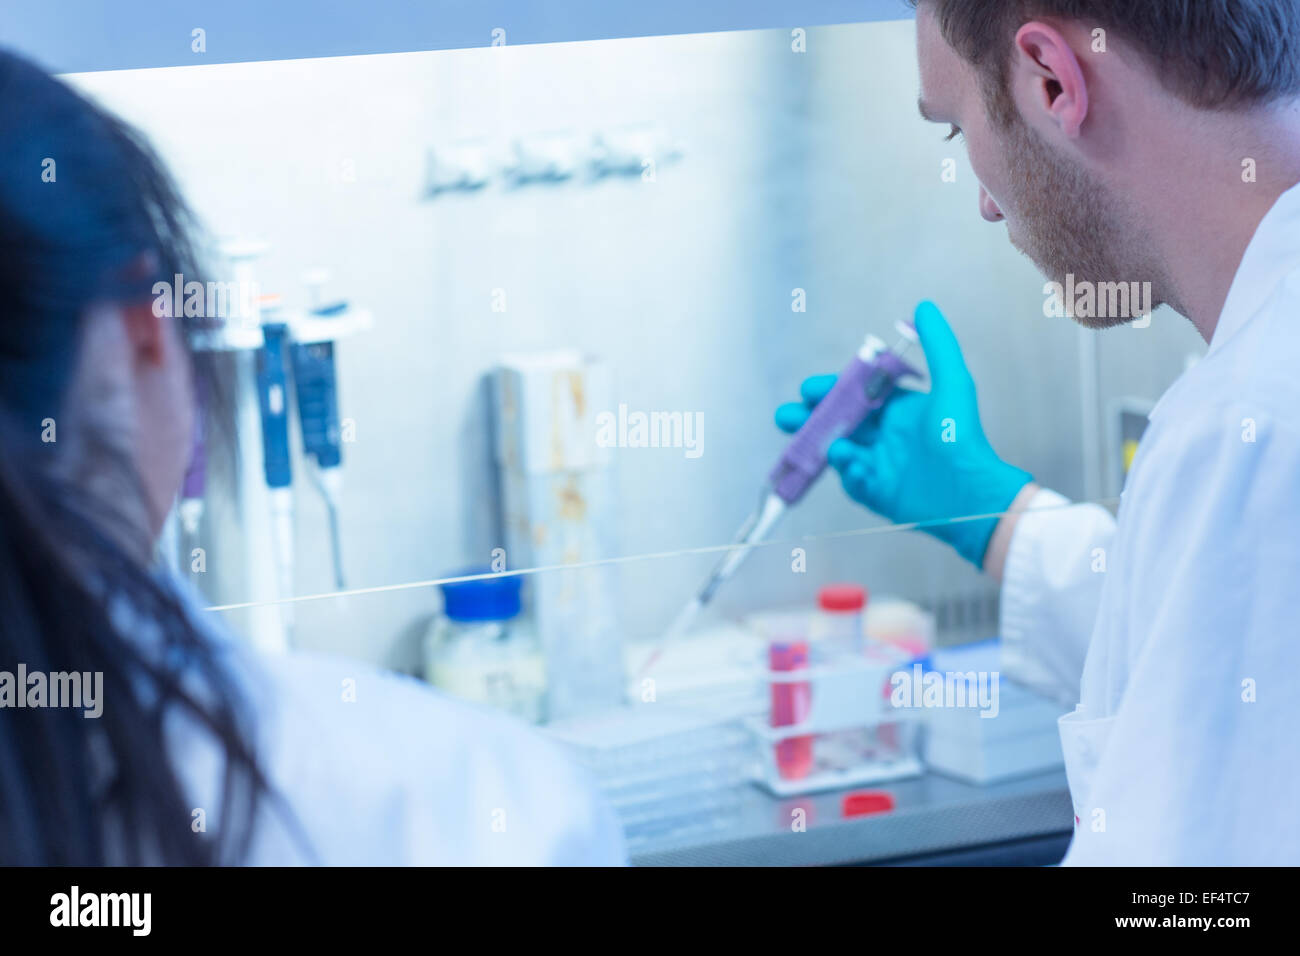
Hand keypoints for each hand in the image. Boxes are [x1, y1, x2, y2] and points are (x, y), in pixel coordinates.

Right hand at [774, 301, 1031, 567]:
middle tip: (785, 417)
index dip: (830, 391)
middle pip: (838, 424)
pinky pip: (851, 480)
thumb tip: (924, 306)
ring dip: (817, 444)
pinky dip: (844, 470)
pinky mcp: (877, 492)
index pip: (856, 395)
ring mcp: (879, 465)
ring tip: (799, 440)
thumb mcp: (952, 382)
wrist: (969, 492)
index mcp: (898, 410)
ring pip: (837, 451)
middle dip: (809, 419)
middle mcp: (886, 436)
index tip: (808, 389)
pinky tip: (846, 461)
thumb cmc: (961, 436)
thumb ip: (937, 344)